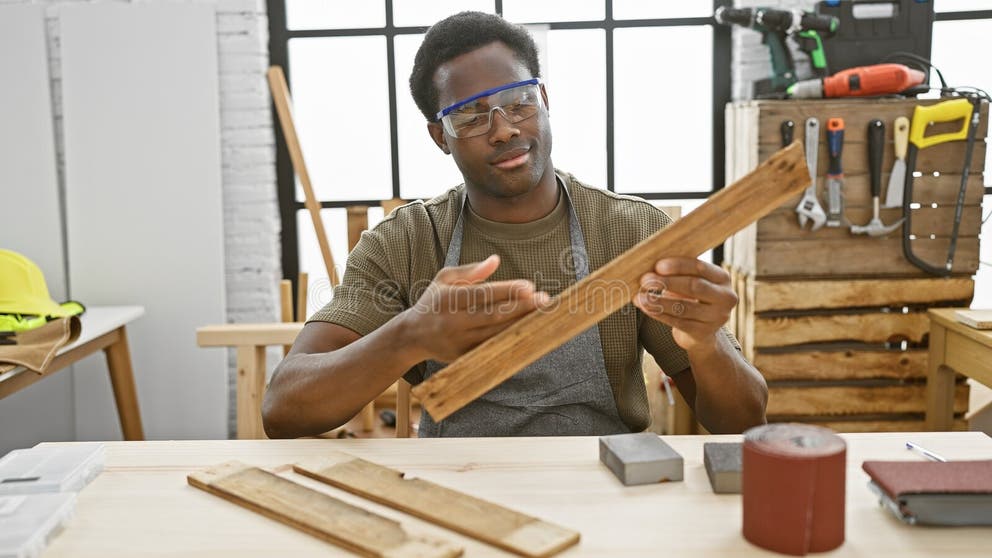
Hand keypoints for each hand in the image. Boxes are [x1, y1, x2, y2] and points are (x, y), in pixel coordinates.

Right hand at [402, 254, 548, 362]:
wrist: (413, 336)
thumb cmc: (434, 302)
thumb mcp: (445, 279)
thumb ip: (471, 270)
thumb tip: (496, 260)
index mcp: (448, 299)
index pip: (482, 294)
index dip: (507, 290)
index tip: (529, 286)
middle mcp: (453, 322)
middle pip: (493, 315)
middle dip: (522, 307)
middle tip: (545, 300)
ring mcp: (459, 342)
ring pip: (496, 333)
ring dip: (521, 324)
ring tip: (543, 314)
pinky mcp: (465, 356)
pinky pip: (493, 348)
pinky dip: (511, 340)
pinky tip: (529, 332)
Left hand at [633, 257, 736, 352]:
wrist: (701, 331)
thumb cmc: (692, 298)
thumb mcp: (691, 282)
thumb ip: (678, 273)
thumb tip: (651, 267)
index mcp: (723, 278)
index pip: (700, 267)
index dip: (678, 266)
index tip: (658, 265)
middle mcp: (725, 297)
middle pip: (694, 286)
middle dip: (667, 282)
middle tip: (645, 280)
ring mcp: (717, 317)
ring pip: (684, 307)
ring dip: (659, 301)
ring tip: (640, 297)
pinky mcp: (704, 332)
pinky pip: (678, 322)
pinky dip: (659, 314)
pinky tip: (646, 308)